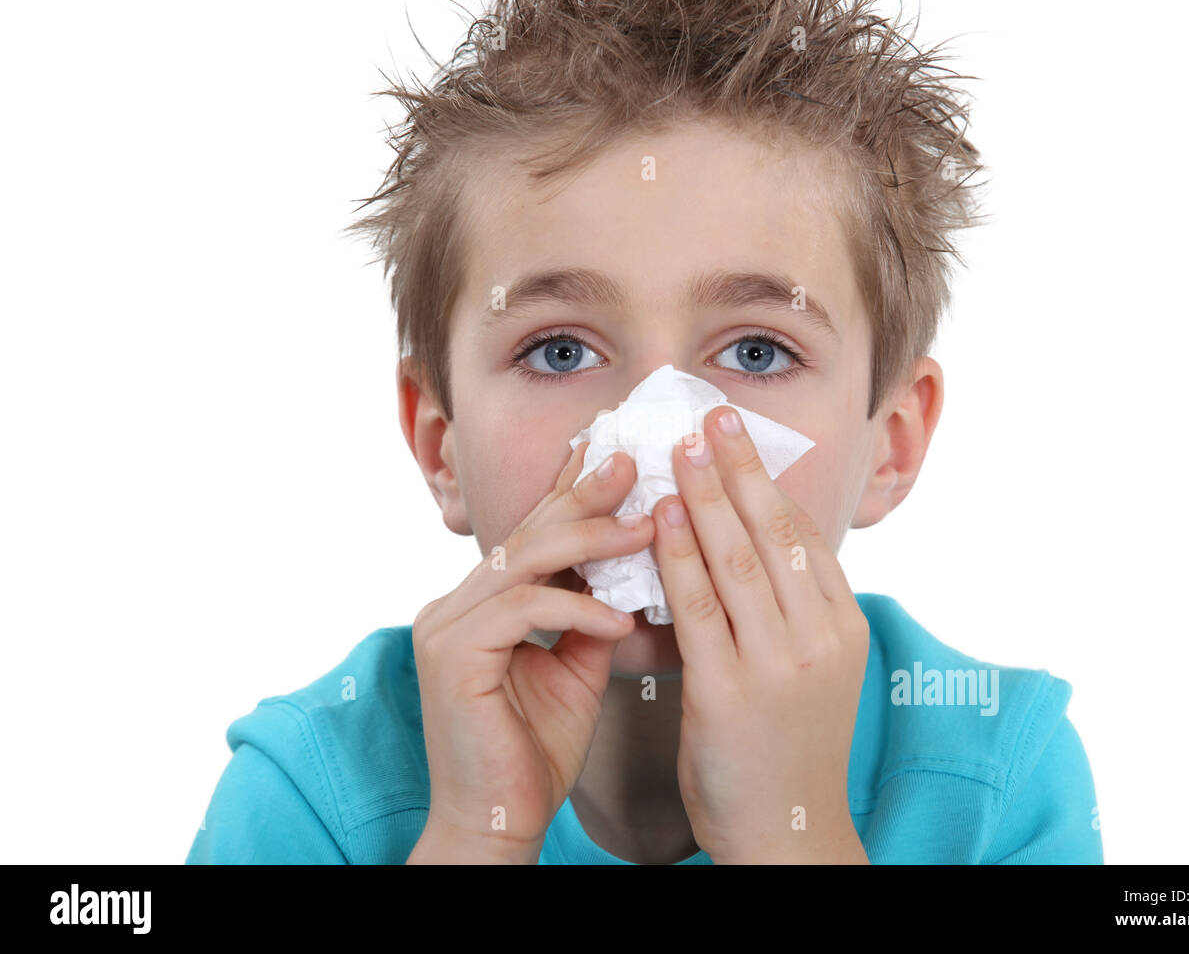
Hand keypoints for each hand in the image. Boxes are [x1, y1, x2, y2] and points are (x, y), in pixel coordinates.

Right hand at [408, 442, 653, 862]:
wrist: (499, 825)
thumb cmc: (534, 754)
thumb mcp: (576, 671)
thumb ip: (591, 618)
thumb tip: (629, 572)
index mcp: (481, 605)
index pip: (531, 535)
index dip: (573, 495)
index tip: (621, 461)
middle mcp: (455, 606)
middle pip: (525, 532)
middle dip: (582, 495)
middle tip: (632, 462)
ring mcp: (446, 627)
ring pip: (522, 558)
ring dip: (588, 540)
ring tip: (644, 529)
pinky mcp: (452, 655)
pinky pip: (522, 609)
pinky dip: (576, 608)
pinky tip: (620, 618)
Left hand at [651, 406, 870, 863]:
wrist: (786, 834)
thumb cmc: (786, 750)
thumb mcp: (806, 672)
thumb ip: (787, 612)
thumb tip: (748, 546)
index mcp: (844, 629)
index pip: (805, 537)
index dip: (769, 481)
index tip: (740, 438)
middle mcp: (820, 639)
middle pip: (776, 533)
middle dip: (741, 467)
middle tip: (712, 414)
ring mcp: (780, 664)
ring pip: (738, 559)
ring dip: (707, 495)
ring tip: (680, 447)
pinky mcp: (732, 692)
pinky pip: (700, 606)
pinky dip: (680, 555)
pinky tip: (662, 516)